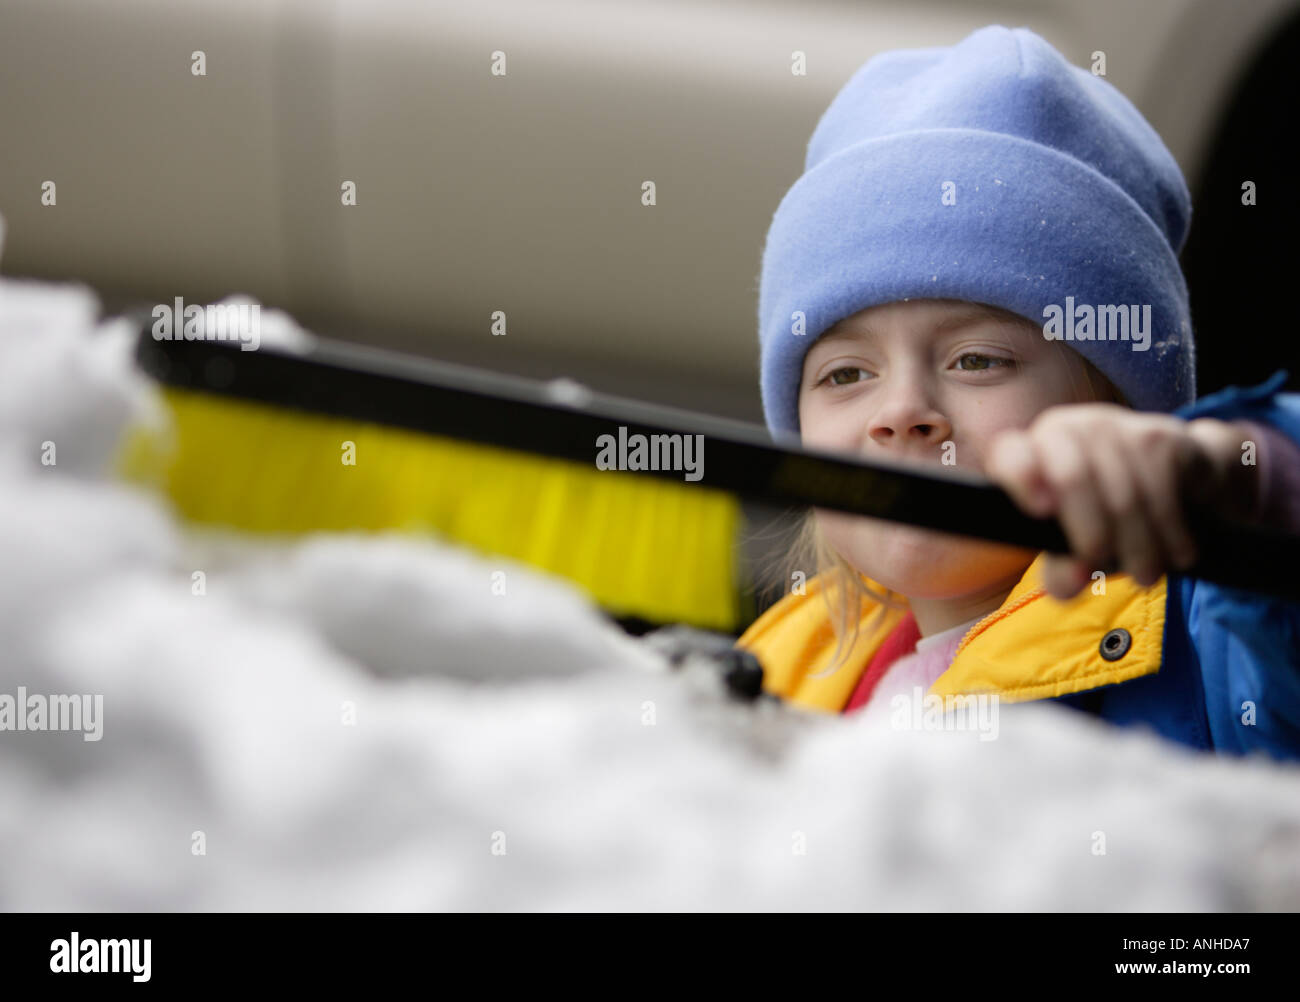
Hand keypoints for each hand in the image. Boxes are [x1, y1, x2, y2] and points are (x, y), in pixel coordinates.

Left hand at [984, 404, 1259, 599]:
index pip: (1011, 455)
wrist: (1176, 474)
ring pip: (1124, 493)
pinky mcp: (1158, 433)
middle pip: (1072, 477)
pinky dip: (1171, 533)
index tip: (1042, 510)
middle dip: (1092, 532)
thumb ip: (1063, 570)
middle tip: (1107, 565)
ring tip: (1146, 574)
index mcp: (1028, 455)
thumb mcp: (1076, 546)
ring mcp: (1111, 426)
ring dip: (1140, 545)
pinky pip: (1164, 491)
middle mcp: (1064, 431)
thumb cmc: (1105, 518)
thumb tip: (1072, 582)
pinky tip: (1176, 553)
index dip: (1023, 478)